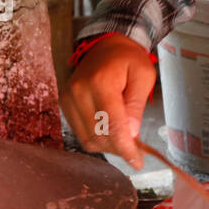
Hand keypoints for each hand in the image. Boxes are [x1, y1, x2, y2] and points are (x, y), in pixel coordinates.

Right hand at [60, 34, 157, 169]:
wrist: (105, 46)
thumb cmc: (128, 59)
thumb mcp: (143, 76)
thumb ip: (136, 105)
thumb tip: (130, 134)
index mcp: (100, 83)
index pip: (112, 125)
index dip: (125, 148)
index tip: (138, 162)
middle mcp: (78, 92)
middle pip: (99, 136)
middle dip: (119, 148)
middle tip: (137, 150)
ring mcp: (68, 99)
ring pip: (88, 139)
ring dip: (109, 146)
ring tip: (126, 139)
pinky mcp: (64, 105)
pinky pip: (81, 133)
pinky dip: (98, 139)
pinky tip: (112, 132)